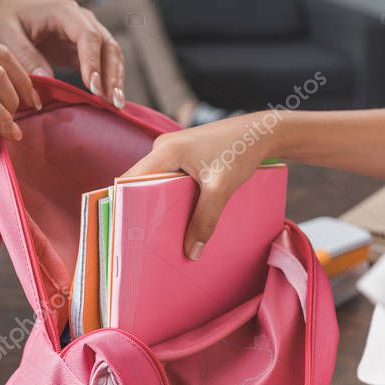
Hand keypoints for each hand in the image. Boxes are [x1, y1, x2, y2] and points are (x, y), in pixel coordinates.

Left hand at [0, 0, 124, 107]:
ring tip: (116, 106)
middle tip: (112, 103)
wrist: (13, 10)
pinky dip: (110, 81)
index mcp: (64, 12)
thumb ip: (26, 56)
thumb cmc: (8, 20)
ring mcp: (90, 32)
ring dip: (116, 80)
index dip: (93, 62)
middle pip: (108, 45)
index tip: (93, 88)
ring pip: (113, 55)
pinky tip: (109, 101)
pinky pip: (106, 64)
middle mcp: (84, 19)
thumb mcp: (7, 34)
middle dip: (112, 75)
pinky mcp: (89, 48)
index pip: (88, 36)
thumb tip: (47, 80)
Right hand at [123, 113, 274, 258]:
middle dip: (143, 209)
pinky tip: (181, 216)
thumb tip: (191, 252)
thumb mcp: (221, 189)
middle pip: (141, 183)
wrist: (260, 132)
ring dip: (160, 205)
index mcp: (165, 150)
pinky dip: (173, 197)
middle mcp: (163, 148)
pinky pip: (170, 179)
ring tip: (162, 232)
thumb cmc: (240, 151)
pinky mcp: (184, 155)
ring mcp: (173, 150)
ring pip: (157, 183)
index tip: (125, 230)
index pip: (130, 179)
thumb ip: (205, 220)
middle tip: (144, 239)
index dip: (124, 204)